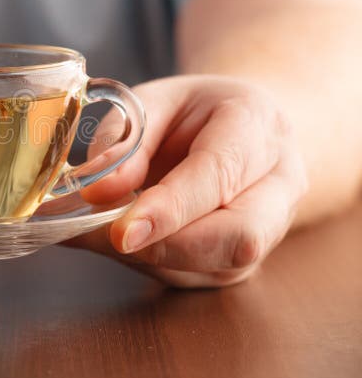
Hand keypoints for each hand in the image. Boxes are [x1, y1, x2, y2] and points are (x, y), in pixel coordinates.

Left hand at [70, 75, 307, 286]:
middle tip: (106, 235)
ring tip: (101, 230)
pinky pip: (196, 276)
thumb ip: (125, 139)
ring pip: (218, 266)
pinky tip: (122, 237)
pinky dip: (149, 262)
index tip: (122, 232)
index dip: (169, 208)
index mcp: (258, 124)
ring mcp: (270, 229)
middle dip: (166, 246)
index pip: (219, 174)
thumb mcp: (154, 101)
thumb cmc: (195, 112)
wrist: (246, 130)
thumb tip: (97, 191)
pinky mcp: (244, 262)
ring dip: (150, 257)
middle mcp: (279, 182)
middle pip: (240, 237)